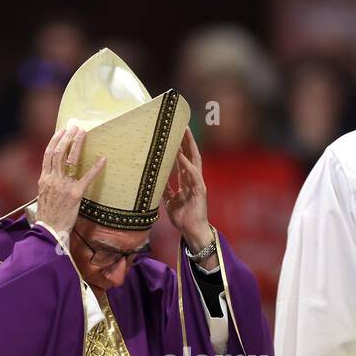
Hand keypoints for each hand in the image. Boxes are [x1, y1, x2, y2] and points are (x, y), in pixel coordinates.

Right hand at [37, 125, 105, 242]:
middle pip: (58, 152)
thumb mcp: (43, 197)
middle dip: (67, 137)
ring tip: (83, 133)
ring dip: (77, 144)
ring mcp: (63, 186)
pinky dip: (96, 168)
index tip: (61, 131)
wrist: (49, 231)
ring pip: (69, 159)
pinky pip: (87, 177)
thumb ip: (48, 184)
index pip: (48, 154)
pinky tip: (103, 159)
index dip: (55, 140)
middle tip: (75, 127)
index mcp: (44, 179)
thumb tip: (52, 176)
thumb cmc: (48, 217)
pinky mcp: (75, 194)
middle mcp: (52, 179)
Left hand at [163, 126, 213, 248]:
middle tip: (181, 123)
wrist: (191, 231)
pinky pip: (194, 175)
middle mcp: (194, 179)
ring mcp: (198, 184)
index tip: (174, 132)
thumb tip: (155, 180)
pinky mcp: (200, 191)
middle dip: (186, 140)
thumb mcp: (169, 200)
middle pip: (190, 154)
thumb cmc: (182, 217)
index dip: (180, 146)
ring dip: (189, 146)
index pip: (184, 159)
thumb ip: (164, 189)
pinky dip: (187, 165)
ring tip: (184, 131)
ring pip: (194, 160)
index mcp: (187, 181)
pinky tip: (182, 155)